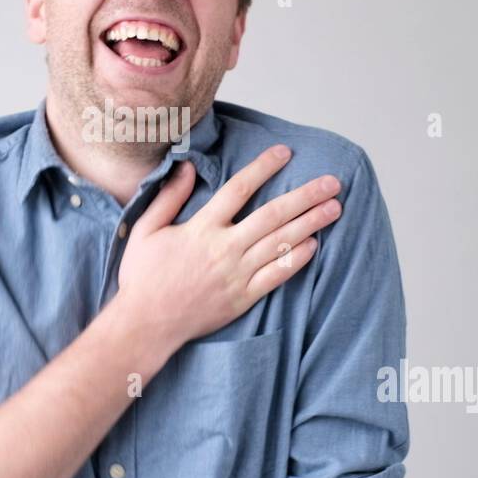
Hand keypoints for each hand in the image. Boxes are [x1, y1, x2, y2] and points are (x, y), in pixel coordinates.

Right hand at [115, 144, 342, 348]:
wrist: (146, 324)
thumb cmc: (143, 276)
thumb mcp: (146, 229)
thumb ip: (169, 197)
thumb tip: (189, 167)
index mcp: (201, 228)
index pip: (239, 189)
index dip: (263, 167)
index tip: (285, 152)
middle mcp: (224, 249)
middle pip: (273, 215)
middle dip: (305, 196)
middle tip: (332, 182)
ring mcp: (236, 275)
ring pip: (281, 243)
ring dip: (310, 224)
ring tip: (334, 208)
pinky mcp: (243, 298)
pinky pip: (276, 276)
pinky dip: (296, 260)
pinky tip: (314, 245)